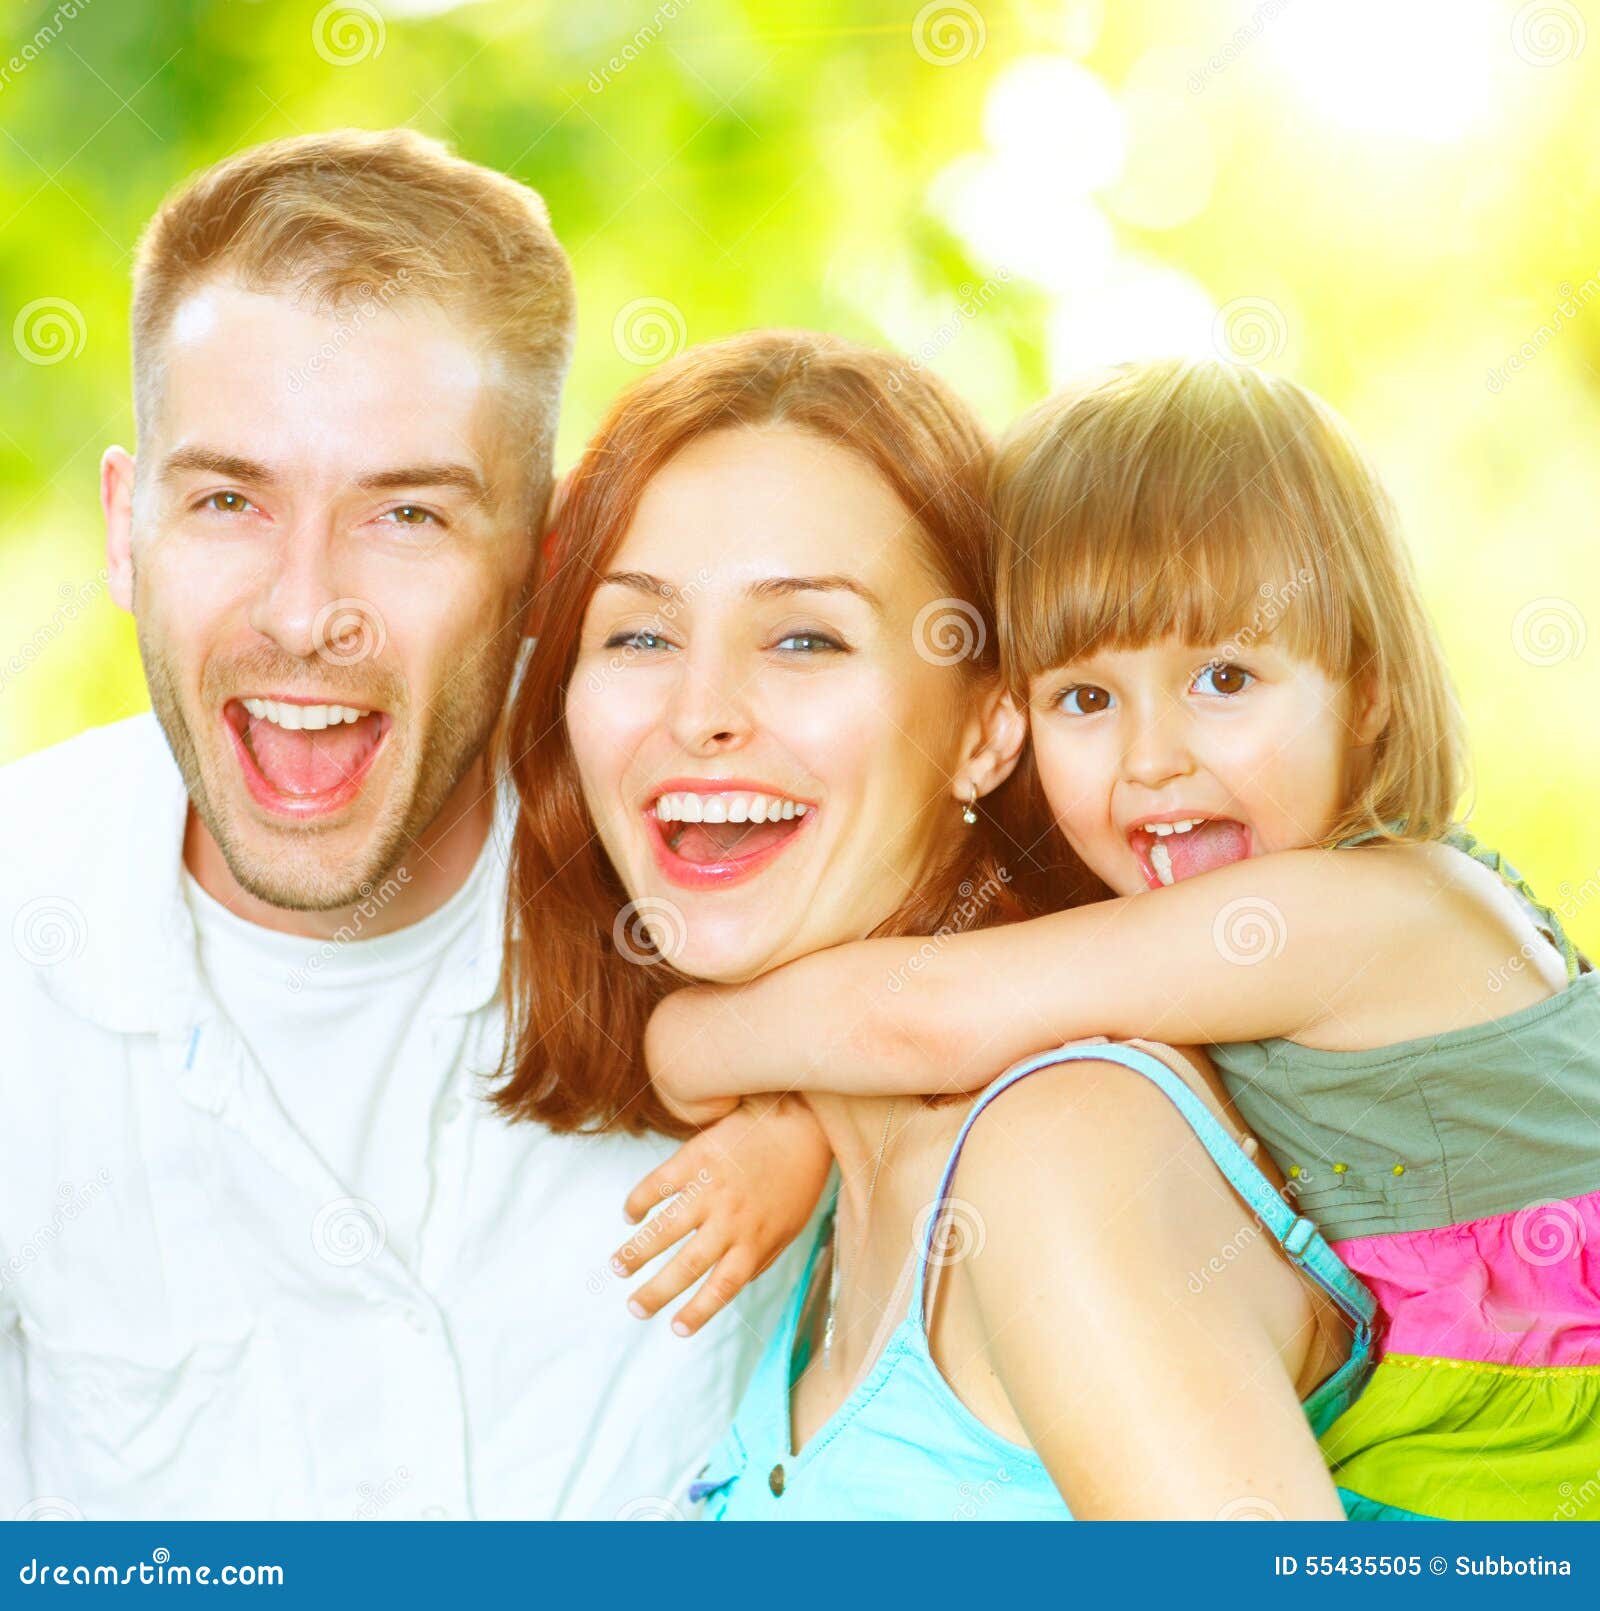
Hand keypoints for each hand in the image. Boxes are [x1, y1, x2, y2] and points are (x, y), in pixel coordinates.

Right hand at [611, 1095, 832, 1336]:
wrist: (799, 1120)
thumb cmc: (796, 1179)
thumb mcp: (789, 1228)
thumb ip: (760, 1259)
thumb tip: (731, 1285)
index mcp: (755, 1242)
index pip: (720, 1289)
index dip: (697, 1313)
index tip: (676, 1329)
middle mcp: (730, 1221)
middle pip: (685, 1267)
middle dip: (655, 1292)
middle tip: (634, 1308)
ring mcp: (710, 1188)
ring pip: (664, 1229)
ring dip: (636, 1252)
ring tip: (617, 1267)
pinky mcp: (695, 1158)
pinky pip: (658, 1184)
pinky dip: (639, 1201)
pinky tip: (630, 1215)